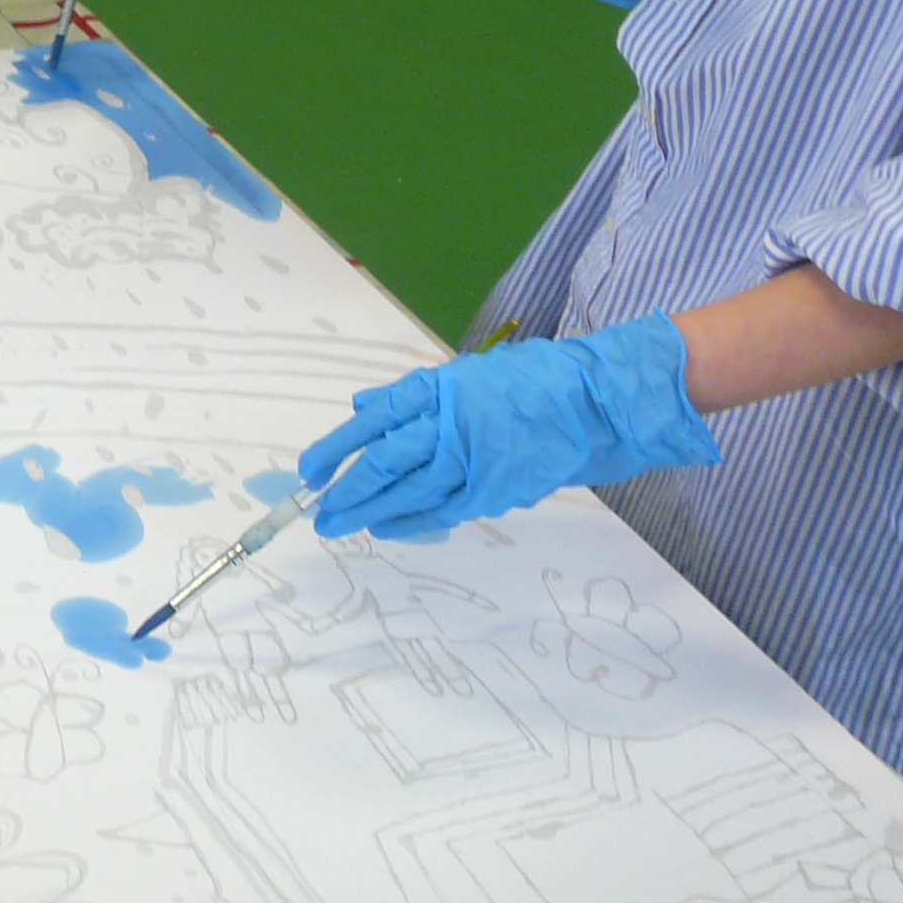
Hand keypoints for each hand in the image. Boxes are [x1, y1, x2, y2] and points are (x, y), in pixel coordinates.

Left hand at [296, 313, 717, 541]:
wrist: (591, 404)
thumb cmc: (527, 384)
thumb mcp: (464, 375)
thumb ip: (411, 396)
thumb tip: (362, 406)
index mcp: (437, 388)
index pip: (374, 420)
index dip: (338, 447)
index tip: (311, 469)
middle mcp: (447, 423)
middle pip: (385, 460)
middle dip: (348, 488)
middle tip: (320, 510)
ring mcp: (471, 459)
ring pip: (409, 490)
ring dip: (371, 510)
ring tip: (342, 525)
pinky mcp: (493, 489)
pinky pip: (442, 510)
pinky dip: (412, 521)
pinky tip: (388, 527)